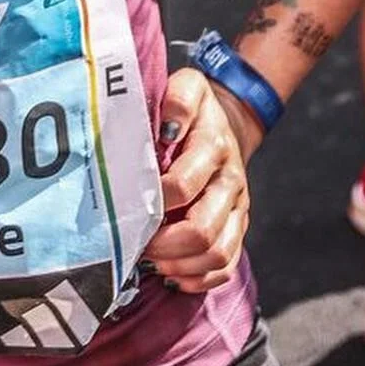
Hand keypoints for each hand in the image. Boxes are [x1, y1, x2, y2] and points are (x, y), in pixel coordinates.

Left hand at [146, 68, 251, 292]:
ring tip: (150, 259)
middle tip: (134, 242)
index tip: (125, 208)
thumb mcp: (187, 87)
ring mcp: (238, 208)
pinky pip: (226, 265)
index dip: (153, 203)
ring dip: (179, 264)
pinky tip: (171, 274)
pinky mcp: (239, 227)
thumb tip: (168, 129)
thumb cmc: (191, 107)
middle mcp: (231, 181)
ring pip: (216, 254)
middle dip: (164, 244)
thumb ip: (177, 100)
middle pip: (202, 229)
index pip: (182, 186)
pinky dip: (199, 278)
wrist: (227, 121)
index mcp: (214, 146)